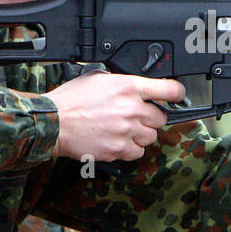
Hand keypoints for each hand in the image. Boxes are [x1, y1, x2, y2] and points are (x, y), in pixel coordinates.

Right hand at [47, 71, 185, 160]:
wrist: (54, 123)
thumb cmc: (71, 100)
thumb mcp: (99, 78)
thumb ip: (124, 83)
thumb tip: (139, 87)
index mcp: (128, 87)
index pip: (169, 90)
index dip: (177, 94)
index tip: (177, 97)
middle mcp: (131, 109)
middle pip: (161, 118)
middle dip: (150, 117)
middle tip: (134, 116)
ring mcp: (126, 131)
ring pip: (151, 136)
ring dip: (141, 134)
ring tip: (123, 129)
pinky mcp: (118, 149)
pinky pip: (138, 152)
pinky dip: (131, 148)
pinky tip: (118, 141)